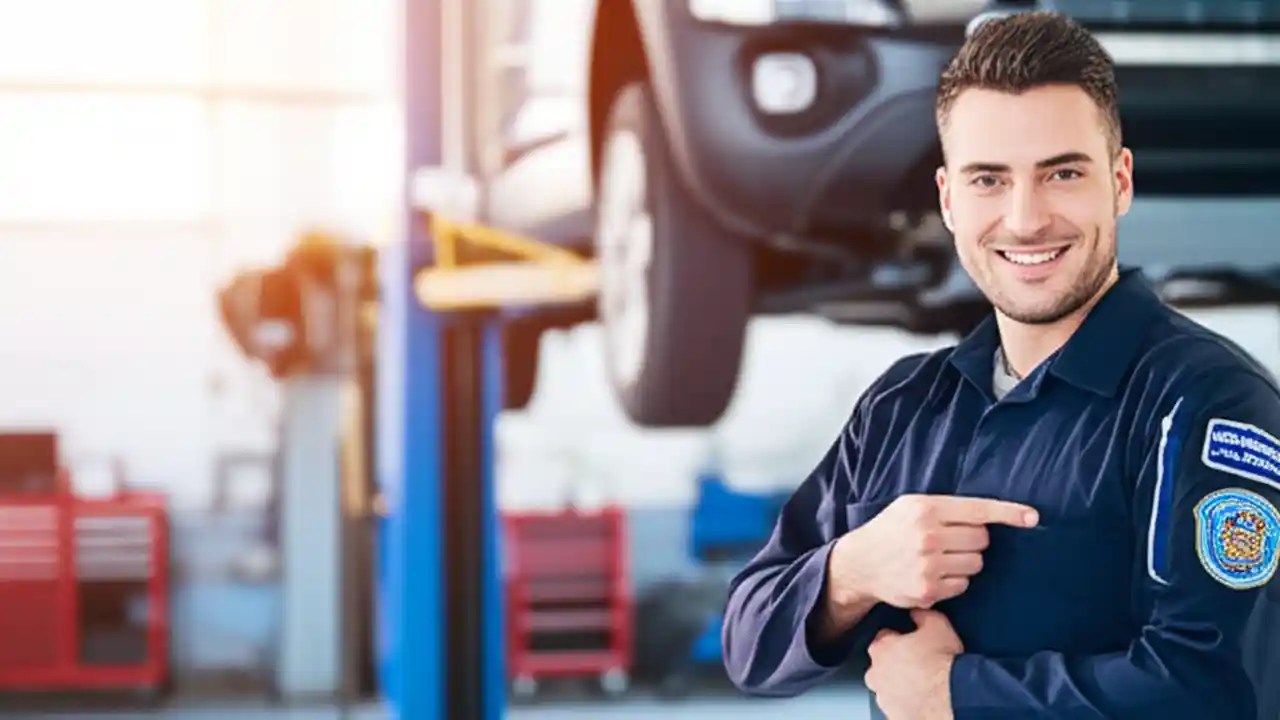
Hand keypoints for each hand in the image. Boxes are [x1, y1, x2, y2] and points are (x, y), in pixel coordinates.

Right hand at [829, 494, 1037, 609]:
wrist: (860, 563)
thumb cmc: (891, 531)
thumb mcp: (911, 506)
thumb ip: (947, 508)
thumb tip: (992, 518)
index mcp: (925, 509)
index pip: (979, 510)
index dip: (1010, 513)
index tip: (1033, 517)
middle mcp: (928, 536)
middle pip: (982, 540)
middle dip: (974, 541)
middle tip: (951, 541)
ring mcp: (928, 565)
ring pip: (976, 563)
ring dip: (965, 562)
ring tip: (939, 559)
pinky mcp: (928, 590)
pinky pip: (963, 585)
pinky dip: (954, 581)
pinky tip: (933, 574)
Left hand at [866, 609, 962, 719]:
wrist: (951, 697)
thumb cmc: (942, 663)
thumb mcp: (937, 625)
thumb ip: (922, 616)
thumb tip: (918, 613)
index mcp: (882, 648)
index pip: (883, 638)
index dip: (899, 639)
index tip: (909, 642)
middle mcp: (877, 674)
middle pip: (881, 665)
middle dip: (895, 664)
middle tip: (916, 664)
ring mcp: (884, 698)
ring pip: (887, 689)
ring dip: (899, 686)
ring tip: (921, 684)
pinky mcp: (894, 716)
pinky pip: (898, 708)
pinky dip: (906, 704)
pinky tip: (922, 700)